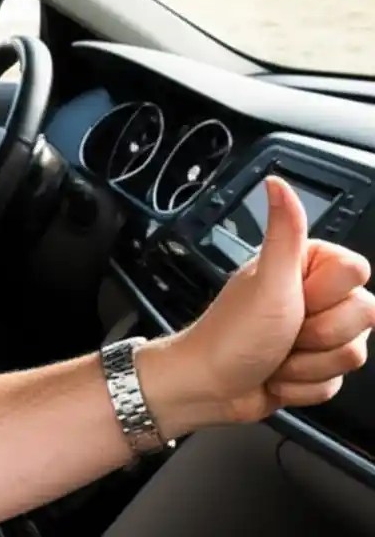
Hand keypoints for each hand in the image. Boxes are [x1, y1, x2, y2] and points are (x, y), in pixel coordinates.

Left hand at [151, 176, 374, 435]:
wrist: (208, 385)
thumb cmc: (233, 333)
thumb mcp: (268, 280)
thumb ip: (285, 231)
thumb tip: (277, 182)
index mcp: (307, 267)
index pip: (359, 274)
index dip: (328, 295)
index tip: (295, 299)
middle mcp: (314, 297)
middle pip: (363, 318)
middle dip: (318, 335)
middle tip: (282, 331)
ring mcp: (316, 334)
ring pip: (352, 354)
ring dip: (307, 363)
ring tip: (275, 354)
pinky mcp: (313, 366)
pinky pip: (335, 383)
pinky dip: (302, 385)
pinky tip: (276, 375)